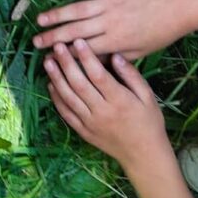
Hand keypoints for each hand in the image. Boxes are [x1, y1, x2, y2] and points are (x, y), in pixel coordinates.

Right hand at [33, 0, 184, 59]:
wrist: (177, 5)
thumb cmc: (159, 32)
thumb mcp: (139, 52)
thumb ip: (115, 57)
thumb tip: (91, 62)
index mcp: (116, 42)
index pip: (84, 50)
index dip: (65, 55)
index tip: (48, 58)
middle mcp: (109, 22)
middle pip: (75, 31)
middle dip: (53, 37)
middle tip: (35, 42)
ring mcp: (110, 2)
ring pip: (78, 9)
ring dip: (57, 14)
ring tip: (40, 19)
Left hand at [45, 40, 168, 165]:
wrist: (144, 155)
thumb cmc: (149, 122)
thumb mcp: (148, 96)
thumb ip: (131, 75)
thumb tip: (115, 55)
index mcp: (120, 101)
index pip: (99, 75)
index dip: (86, 57)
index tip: (78, 42)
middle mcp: (102, 112)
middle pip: (79, 84)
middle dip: (66, 63)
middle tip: (57, 46)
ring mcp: (90, 123)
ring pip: (68, 97)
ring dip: (56, 78)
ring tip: (48, 61)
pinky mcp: (83, 131)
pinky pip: (66, 114)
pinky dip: (57, 99)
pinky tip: (50, 85)